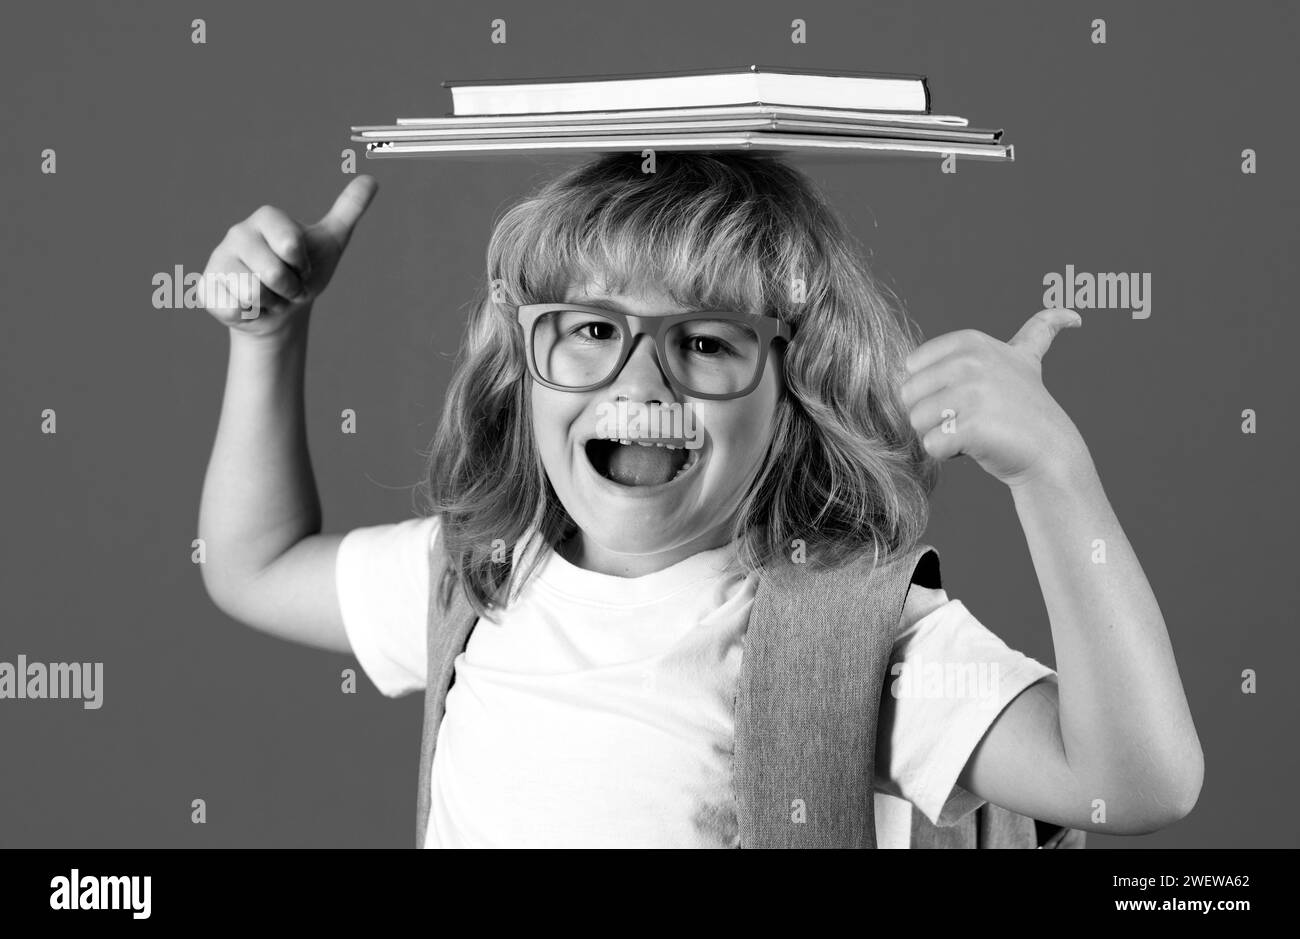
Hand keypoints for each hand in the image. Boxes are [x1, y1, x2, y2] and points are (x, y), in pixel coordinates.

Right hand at [200, 175, 377, 337]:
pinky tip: (249, 306)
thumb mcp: (330, 243)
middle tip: (287, 286)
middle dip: (290, 289)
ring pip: (253, 294)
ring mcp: (218, 259)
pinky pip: (235, 308)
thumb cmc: (304, 273)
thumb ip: (348, 210)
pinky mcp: (207, 288)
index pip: (291, 244)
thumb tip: (372, 180)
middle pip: (273, 273)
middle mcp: (237, 233)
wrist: (281, 309)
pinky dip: (251, 315)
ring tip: (270, 296)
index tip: (302, 265)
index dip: (302, 264)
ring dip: (272, 304)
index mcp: (267, 218)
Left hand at [901, 309, 1088, 488]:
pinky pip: (931, 444)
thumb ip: (1038, 330)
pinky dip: (947, 453)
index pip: (910, 367)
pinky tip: (976, 446)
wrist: (1050, 452)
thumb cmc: (1025, 410)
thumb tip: (1072, 315)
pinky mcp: (973, 426)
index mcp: (969, 341)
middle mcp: (970, 360)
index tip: (967, 394)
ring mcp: (973, 392)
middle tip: (969, 416)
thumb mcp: (1027, 359)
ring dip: (939, 433)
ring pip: (916, 421)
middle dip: (932, 413)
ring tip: (973, 430)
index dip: (931, 388)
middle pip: (908, 395)